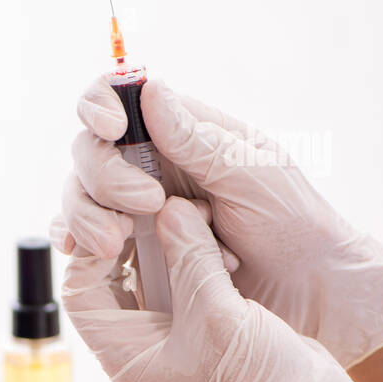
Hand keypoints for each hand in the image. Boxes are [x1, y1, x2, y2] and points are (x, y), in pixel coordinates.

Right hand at [58, 77, 382, 366]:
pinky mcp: (129, 252)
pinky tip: (80, 253)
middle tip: (147, 204)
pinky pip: (82, 238)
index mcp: (180, 134)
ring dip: (86, 214)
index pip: (119, 100)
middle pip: (90, 151)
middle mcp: (150, 166)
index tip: (113, 129)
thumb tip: (151, 90)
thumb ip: (196, 140)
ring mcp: (135, 210)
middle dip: (104, 176)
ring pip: (81, 195)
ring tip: (115, 245)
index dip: (101, 105)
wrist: (308, 291)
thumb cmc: (292, 224)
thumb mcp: (250, 174)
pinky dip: (73, 240)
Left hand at [63, 196, 382, 381]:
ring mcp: (178, 339)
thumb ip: (190, 259)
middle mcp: (143, 346)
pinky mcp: (212, 330)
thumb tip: (168, 210)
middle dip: (137, 239)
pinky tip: (225, 246)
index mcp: (125, 354)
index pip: (80, 291)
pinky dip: (202, 259)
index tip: (123, 218)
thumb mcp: (217, 315)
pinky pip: (192, 283)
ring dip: (175, 245)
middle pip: (114, 278)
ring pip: (157, 277)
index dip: (92, 250)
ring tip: (200, 221)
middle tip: (163, 206)